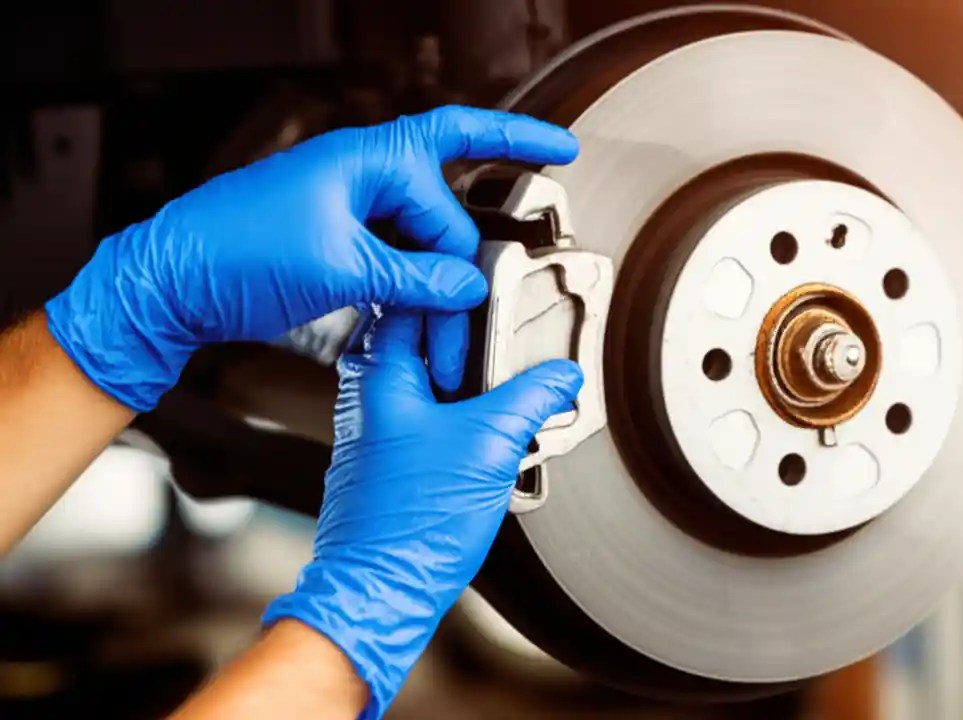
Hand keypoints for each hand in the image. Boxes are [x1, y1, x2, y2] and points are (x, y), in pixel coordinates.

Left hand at [45, 106, 578, 410]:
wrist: (168, 284)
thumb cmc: (235, 254)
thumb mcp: (340, 269)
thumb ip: (415, 278)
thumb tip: (468, 288)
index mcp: (365, 160)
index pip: (449, 179)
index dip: (499, 183)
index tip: (556, 168)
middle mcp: (360, 176)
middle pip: (445, 198)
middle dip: (470, 247)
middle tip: (497, 279)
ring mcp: (347, 211)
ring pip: (420, 235)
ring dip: (439, 275)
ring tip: (453, 321)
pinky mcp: (334, 244)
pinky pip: (393, 256)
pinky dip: (412, 284)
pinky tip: (423, 313)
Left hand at [262, 311, 582, 718]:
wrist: (381, 592)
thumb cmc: (411, 525)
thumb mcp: (492, 443)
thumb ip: (533, 398)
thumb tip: (562, 376)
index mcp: (380, 377)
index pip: (409, 300)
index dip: (453, 292)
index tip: (491, 297)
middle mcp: (368, 400)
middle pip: (421, 340)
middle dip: (470, 340)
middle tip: (507, 345)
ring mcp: (376, 433)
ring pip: (426, 383)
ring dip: (469, 383)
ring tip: (507, 395)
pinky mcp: (389, 465)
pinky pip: (427, 421)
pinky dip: (460, 417)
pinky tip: (491, 439)